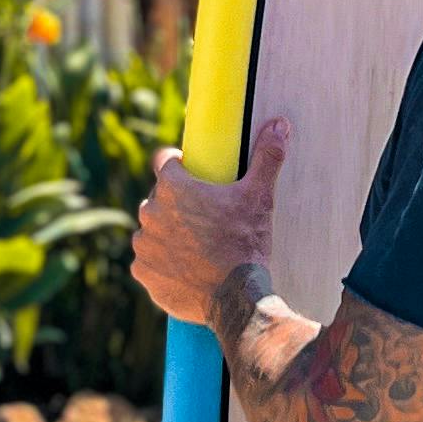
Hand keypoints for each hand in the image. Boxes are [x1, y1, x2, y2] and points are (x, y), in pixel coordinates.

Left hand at [132, 118, 288, 323]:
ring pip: (152, 230)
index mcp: (173, 186)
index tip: (190, 173)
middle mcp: (151, 211)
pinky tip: (183, 268)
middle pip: (159, 199)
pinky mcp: (142, 272)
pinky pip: (147, 261)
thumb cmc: (246, 243)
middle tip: (202, 219)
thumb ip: (267, 157)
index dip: (177, 165)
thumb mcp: (259, 197)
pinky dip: (160, 264)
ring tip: (194, 247)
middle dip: (175, 206)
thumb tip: (280, 124)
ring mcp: (144, 244)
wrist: (236, 297)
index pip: (164, 161)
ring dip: (166, 234)